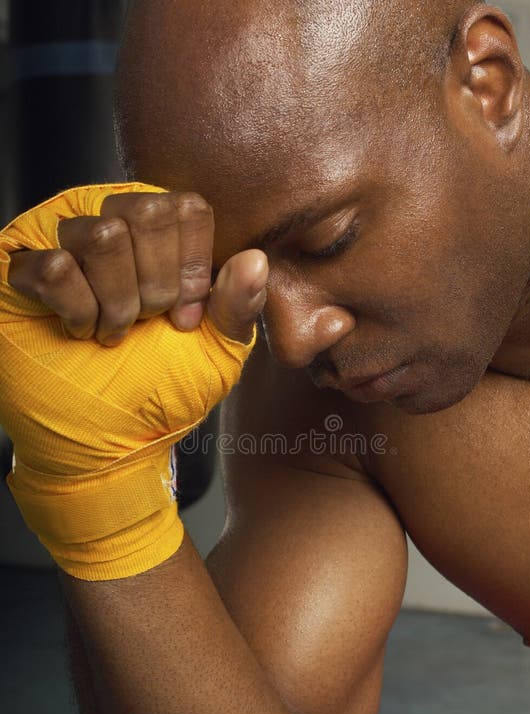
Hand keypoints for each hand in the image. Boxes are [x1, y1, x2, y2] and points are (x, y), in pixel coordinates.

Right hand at [0, 184, 267, 579]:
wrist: (110, 439)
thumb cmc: (162, 392)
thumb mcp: (218, 351)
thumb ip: (239, 304)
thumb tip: (255, 260)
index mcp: (163, 236)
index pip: (187, 208)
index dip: (191, 269)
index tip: (185, 315)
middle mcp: (113, 226)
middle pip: (145, 212)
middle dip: (155, 285)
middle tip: (146, 323)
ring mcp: (62, 241)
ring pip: (101, 236)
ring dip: (116, 303)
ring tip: (111, 333)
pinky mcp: (18, 267)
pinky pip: (53, 266)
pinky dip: (75, 311)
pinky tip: (77, 331)